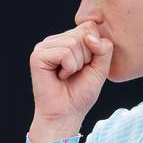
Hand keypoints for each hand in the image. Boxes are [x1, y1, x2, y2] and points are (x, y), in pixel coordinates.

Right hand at [29, 21, 113, 142]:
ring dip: (76, 65)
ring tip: (67, 75)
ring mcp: (44, 46)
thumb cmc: (81, 93)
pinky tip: (60, 77)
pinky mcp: (38, 55)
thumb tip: (90, 35)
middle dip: (86, 58)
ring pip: (74, 43)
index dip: (95, 49)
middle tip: (75, 73)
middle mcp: (55, 40)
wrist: (66, 114)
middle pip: (83, 34)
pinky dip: (68, 68)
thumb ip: (104, 48)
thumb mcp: (100, 68)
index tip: (86, 66)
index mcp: (68, 39)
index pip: (90, 27)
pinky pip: (65, 53)